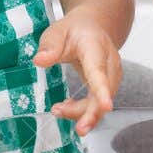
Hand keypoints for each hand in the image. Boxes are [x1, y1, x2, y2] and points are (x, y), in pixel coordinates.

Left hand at [34, 11, 121, 134]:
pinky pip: (98, 104)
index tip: (106, 107)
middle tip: (73, 126)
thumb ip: (49, 46)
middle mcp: (110, 64)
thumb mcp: (56, 31)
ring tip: (57, 110)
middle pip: (104, 93)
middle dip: (90, 113)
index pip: (99, 71)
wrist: (93, 27)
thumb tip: (40, 61)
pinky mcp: (109, 87)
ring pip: (101, 103)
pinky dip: (83, 111)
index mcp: (96, 48)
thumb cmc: (73, 31)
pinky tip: (66, 107)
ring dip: (81, 113)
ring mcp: (112, 77)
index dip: (103, 91)